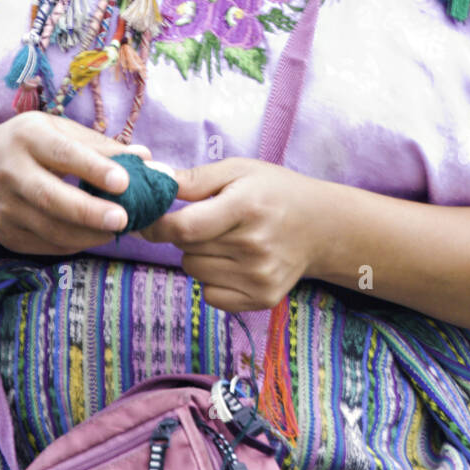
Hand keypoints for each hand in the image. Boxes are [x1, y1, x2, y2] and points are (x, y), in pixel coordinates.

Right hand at [0, 111, 152, 254]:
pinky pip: (44, 245)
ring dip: (87, 234)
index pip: (62, 154)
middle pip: (51, 198)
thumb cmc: (26, 145)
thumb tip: (145, 158)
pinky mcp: (5, 234)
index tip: (124, 181)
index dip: (94, 168)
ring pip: (49, 228)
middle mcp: (10, 172)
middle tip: (124, 219)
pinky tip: (94, 237)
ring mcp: (4, 207)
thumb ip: (99, 144)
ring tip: (116, 230)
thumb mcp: (55, 131)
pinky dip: (73, 244)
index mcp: (27, 137)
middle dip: (90, 211)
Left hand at [138, 157, 321, 310]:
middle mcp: (254, 246)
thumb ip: (195, 178)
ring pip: (194, 271)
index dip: (157, 225)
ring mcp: (259, 276)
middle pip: (186, 249)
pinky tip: (233, 262)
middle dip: (184, 234)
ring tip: (226, 239)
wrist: (321, 225)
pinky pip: (210, 295)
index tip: (148, 218)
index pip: (184, 228)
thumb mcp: (239, 170)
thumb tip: (154, 179)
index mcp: (246, 207)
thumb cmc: (274, 191)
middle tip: (208, 220)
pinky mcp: (262, 298)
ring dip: (198, 255)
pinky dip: (212, 279)